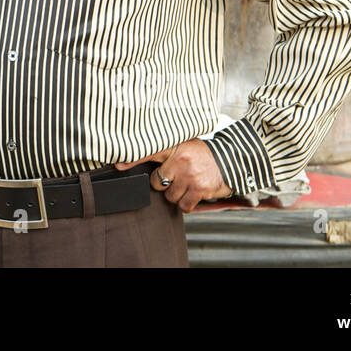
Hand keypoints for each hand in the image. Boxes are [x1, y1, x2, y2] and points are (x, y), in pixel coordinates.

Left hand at [115, 139, 232, 212]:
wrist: (232, 160)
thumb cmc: (205, 155)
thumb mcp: (186, 145)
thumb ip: (168, 151)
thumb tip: (145, 161)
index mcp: (175, 147)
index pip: (149, 152)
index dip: (132, 159)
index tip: (118, 165)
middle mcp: (180, 160)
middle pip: (156, 182)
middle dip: (164, 184)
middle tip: (176, 177)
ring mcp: (189, 175)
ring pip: (169, 196)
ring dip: (177, 194)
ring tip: (188, 183)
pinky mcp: (199, 189)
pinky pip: (183, 205)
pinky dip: (187, 203)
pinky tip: (194, 193)